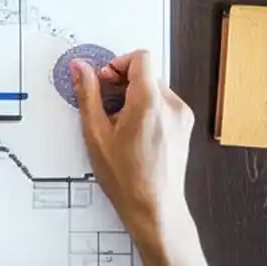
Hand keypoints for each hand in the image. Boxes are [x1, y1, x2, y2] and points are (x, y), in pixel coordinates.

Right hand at [71, 50, 194, 247]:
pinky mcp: (184, 127)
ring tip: (120, 125)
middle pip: (146, 74)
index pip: (140, 58)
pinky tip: (134, 133)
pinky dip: (148, 110)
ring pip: (154, 89)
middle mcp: (171, 105)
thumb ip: (88, 95)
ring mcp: (181, 117)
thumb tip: (82, 69)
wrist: (154, 207)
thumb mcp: (96, 134)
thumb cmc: (127, 178)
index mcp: (149, 102)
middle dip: (123, 84)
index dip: (118, 63)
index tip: (105, 80)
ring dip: (135, 98)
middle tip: (107, 107)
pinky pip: (164, 105)